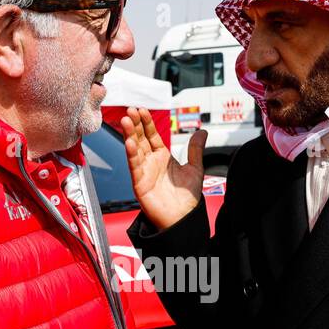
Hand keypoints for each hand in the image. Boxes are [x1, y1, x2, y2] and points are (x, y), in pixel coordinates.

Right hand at [122, 107, 205, 230]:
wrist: (184, 218)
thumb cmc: (187, 197)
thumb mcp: (195, 168)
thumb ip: (196, 150)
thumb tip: (202, 132)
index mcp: (162, 157)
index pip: (152, 135)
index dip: (147, 122)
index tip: (142, 109)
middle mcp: (151, 163)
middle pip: (141, 139)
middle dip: (136, 124)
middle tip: (131, 109)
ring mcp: (144, 172)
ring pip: (135, 149)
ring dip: (130, 135)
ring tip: (126, 120)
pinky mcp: (140, 184)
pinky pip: (134, 166)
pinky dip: (131, 154)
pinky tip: (129, 142)